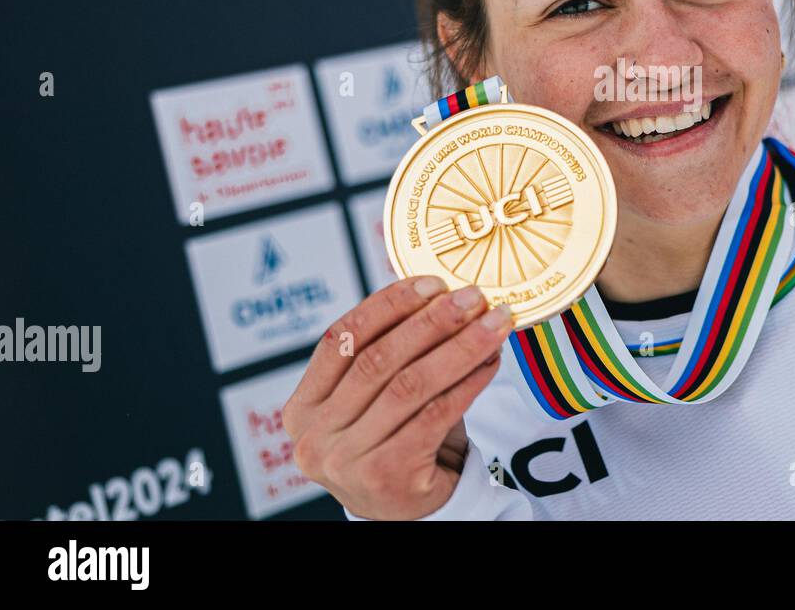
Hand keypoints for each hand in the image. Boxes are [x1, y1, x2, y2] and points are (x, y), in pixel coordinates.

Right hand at [283, 276, 513, 519]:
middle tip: (472, 297)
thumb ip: (389, 350)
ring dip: (460, 347)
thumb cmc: (391, 440)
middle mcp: (316, 435)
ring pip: (411, 385)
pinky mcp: (388, 475)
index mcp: (302, 406)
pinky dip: (468, 383)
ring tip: (492, 324)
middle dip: (432, 321)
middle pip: (379, 359)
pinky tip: (490, 362)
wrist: (405, 512)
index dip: (387, 305)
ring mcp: (347, 460)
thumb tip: (439, 290)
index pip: (341, 338)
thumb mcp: (373, 399)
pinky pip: (436, 415)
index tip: (431, 282)